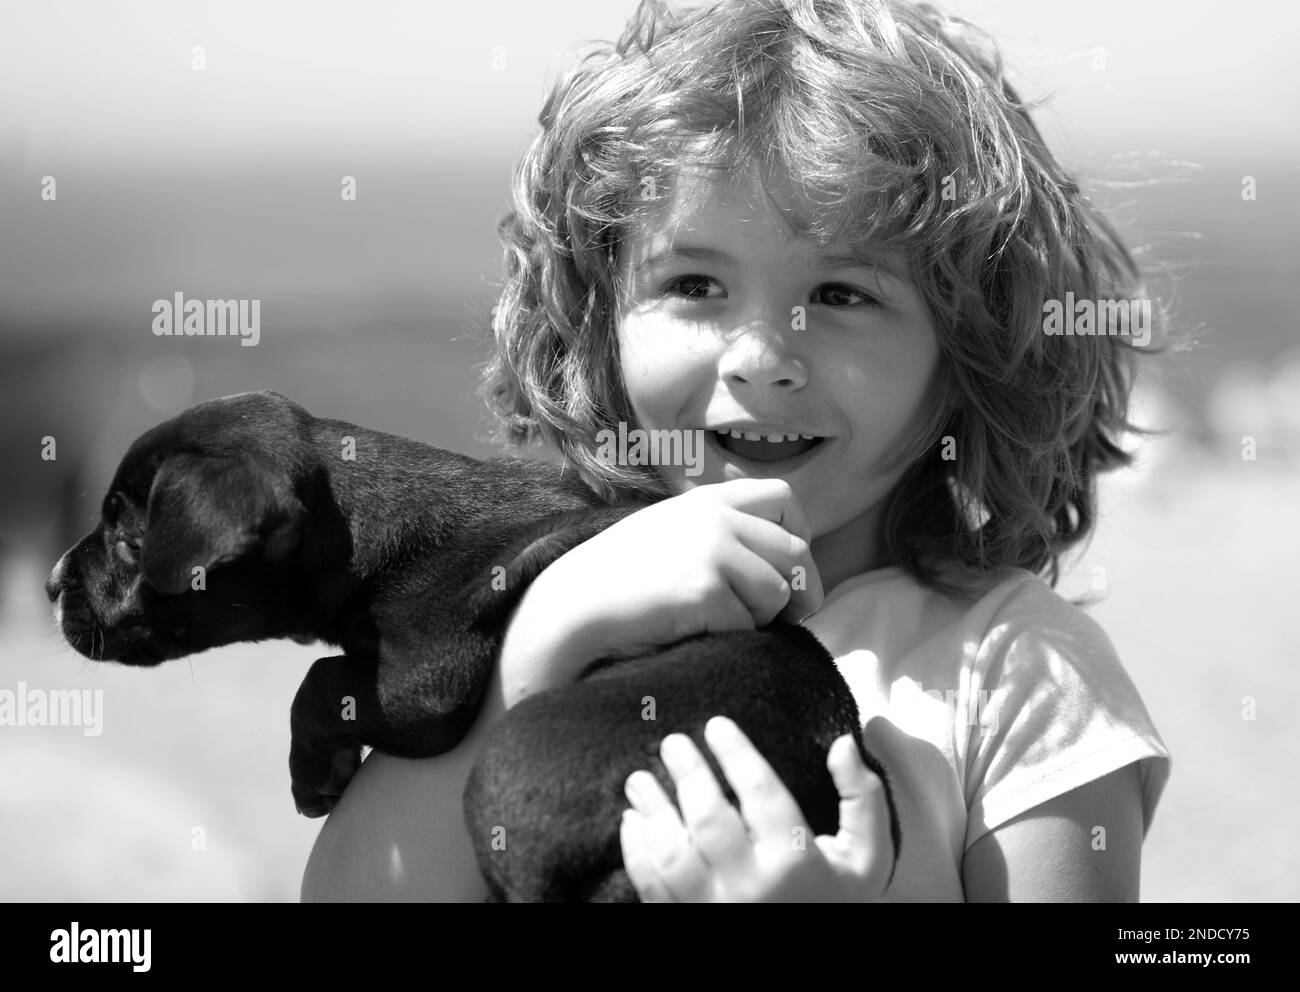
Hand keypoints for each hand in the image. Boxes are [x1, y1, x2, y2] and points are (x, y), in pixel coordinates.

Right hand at [501, 479, 822, 699]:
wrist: (573, 604)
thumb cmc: (623, 578)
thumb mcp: (673, 532)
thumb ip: (720, 532)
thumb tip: (790, 567)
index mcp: (709, 500)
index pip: (784, 499)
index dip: (799, 535)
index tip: (788, 567)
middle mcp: (716, 519)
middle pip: (796, 552)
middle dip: (798, 590)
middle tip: (784, 616)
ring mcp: (712, 553)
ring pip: (780, 594)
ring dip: (759, 618)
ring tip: (716, 621)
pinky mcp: (705, 592)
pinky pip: (749, 626)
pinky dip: (730, 639)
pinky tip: (694, 633)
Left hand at [619, 717, 893, 901]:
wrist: (812, 967)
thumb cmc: (836, 900)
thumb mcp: (867, 857)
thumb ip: (862, 799)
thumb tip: (844, 744)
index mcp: (797, 862)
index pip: (760, 793)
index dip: (736, 753)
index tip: (717, 726)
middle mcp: (752, 886)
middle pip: (709, 819)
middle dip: (688, 773)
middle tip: (674, 742)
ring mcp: (715, 908)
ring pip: (672, 853)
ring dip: (651, 810)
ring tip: (640, 778)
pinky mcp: (687, 922)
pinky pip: (652, 886)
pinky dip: (636, 851)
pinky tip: (633, 821)